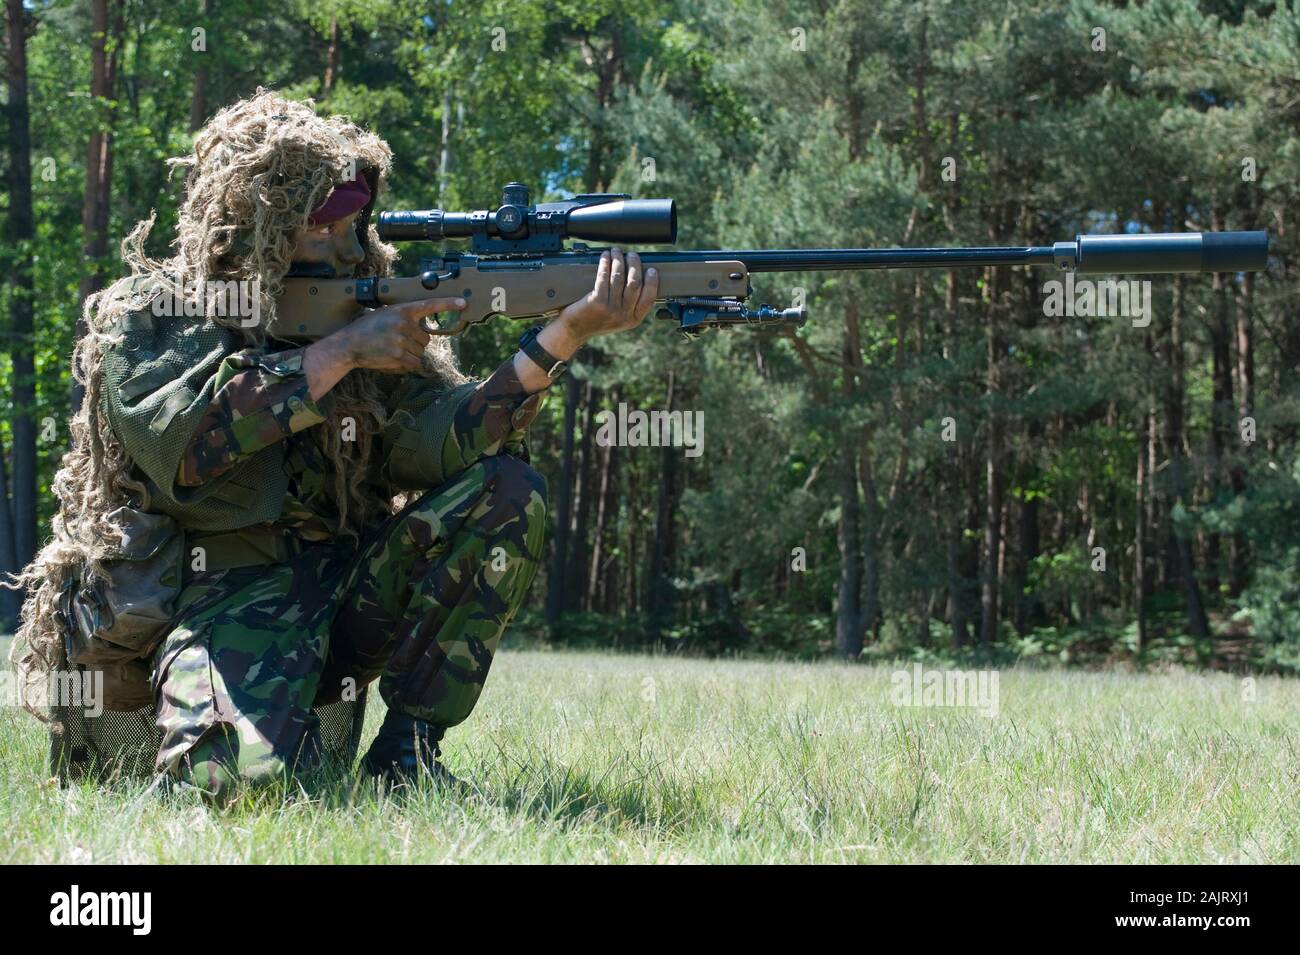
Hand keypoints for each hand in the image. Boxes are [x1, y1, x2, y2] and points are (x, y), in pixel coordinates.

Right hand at [303, 297, 464, 398]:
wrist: (349, 345)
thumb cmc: (367, 329)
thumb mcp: (386, 315)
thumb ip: (405, 319)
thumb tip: (424, 331)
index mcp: (402, 310)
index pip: (429, 305)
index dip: (448, 304)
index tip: (463, 303)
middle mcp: (404, 324)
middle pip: (427, 337)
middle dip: (417, 342)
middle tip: (399, 341)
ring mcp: (402, 340)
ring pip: (421, 351)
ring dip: (412, 353)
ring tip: (392, 348)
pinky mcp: (399, 355)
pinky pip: (415, 362)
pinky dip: (408, 364)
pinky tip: (393, 358)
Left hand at [552, 247, 659, 347]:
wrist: (575, 330)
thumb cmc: (596, 321)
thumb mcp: (619, 319)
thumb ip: (630, 305)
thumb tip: (638, 278)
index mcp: (632, 320)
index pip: (649, 298)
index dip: (652, 282)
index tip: (651, 270)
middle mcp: (623, 315)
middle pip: (635, 284)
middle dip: (634, 265)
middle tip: (632, 255)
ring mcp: (610, 308)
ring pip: (619, 277)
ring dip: (618, 260)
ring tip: (616, 252)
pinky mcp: (597, 301)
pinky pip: (604, 277)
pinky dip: (605, 263)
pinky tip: (605, 257)